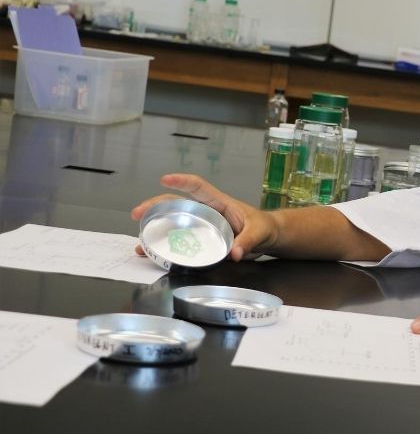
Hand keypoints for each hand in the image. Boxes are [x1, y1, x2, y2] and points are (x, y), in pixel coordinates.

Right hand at [130, 173, 277, 260]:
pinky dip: (165, 248)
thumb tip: (234, 253)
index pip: (199, 187)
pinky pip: (181, 242)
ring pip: (174, 223)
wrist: (268, 238)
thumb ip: (248, 241)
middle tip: (138, 212)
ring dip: (155, 229)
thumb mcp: (260, 232)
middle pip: (177, 204)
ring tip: (141, 240)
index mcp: (220, 203)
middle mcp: (207, 213)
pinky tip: (152, 254)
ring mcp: (203, 227)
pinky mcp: (202, 241)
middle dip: (156, 206)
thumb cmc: (264, 227)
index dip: (182, 181)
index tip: (165, 179)